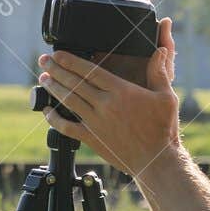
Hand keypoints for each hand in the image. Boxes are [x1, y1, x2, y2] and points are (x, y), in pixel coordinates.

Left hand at [39, 0, 178, 174]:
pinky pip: (68, 127)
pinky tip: (47, 111)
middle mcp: (105, 104)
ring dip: (54, 88)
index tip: (58, 54)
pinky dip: (54, 119)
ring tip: (43, 78)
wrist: (155, 160)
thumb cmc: (163, 128)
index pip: (90, 71)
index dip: (71, 61)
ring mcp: (96, 122)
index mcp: (121, 91)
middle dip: (56, 70)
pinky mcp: (92, 138)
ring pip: (69, 101)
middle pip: (75, 83)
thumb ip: (159, 72)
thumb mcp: (166, 97)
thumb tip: (161, 50)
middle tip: (44, 60)